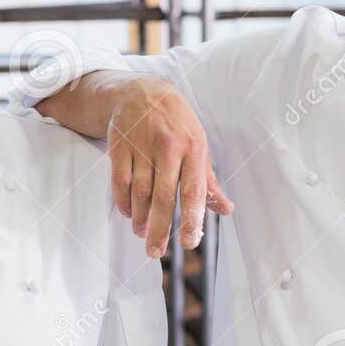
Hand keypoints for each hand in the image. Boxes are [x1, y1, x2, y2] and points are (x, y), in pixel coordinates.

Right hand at [106, 77, 232, 256]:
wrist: (142, 92)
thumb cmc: (177, 125)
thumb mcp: (199, 146)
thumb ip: (208, 181)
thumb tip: (225, 209)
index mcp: (193, 148)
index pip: (193, 191)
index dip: (191, 219)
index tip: (188, 242)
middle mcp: (168, 147)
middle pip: (162, 197)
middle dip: (159, 229)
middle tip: (155, 253)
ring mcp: (141, 146)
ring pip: (139, 193)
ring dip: (140, 218)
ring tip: (142, 234)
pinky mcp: (119, 146)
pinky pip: (119, 182)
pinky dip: (123, 203)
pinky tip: (129, 213)